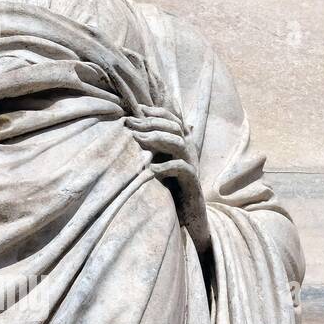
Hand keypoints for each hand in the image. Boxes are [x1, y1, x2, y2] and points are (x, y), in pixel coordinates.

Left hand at [126, 104, 210, 254]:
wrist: (189, 214)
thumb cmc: (171, 187)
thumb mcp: (160, 163)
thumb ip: (153, 147)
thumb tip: (133, 132)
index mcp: (183, 143)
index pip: (172, 120)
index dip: (157, 112)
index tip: (137, 109)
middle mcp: (189, 150)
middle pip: (174, 127)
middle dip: (151, 123)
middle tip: (130, 124)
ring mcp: (192, 164)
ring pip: (178, 143)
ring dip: (157, 139)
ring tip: (138, 140)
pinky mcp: (192, 181)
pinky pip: (182, 168)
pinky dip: (166, 166)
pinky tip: (151, 169)